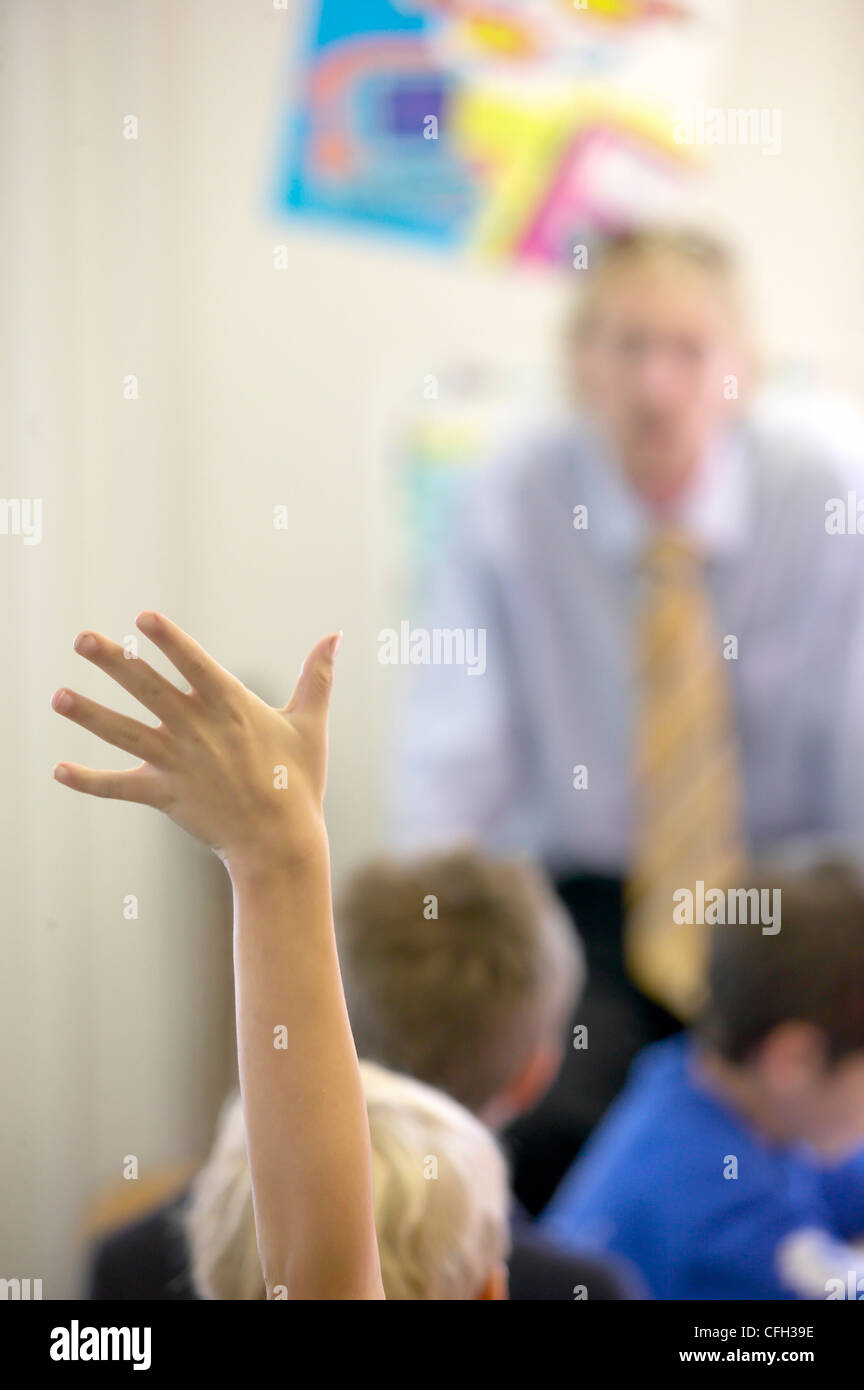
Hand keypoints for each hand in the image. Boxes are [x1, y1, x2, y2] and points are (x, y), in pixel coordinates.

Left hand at [52, 611, 340, 873]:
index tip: (143, 617)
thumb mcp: (310, 724)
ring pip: (124, 733)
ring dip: (89, 714)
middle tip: (81, 639)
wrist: (280, 843)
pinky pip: (119, 788)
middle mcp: (198, 730)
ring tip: (57, 697)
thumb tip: (336, 634)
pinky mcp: (165, 795)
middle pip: (147, 688)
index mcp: (232, 707)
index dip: (169, 640)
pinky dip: (89, 782)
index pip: (194, 664)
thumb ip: (318, 676)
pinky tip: (59, 771)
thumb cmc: (300, 781)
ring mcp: (178, 763)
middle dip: (113, 661)